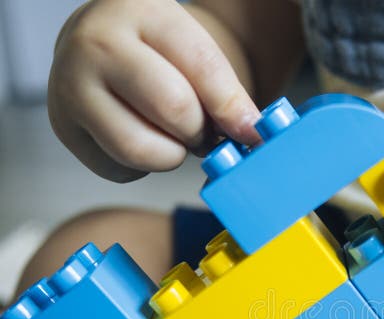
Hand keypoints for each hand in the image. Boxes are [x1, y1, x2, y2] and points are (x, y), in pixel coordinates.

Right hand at [47, 0, 260, 182]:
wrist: (97, 45)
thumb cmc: (157, 52)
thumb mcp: (193, 52)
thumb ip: (224, 91)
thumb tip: (250, 134)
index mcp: (141, 11)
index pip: (203, 68)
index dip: (233, 108)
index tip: (250, 132)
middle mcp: (96, 43)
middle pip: (174, 109)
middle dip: (199, 131)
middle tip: (199, 128)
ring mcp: (70, 85)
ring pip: (140, 149)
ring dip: (170, 154)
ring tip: (171, 135)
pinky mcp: (63, 127)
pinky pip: (119, 169)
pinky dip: (141, 167)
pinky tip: (141, 137)